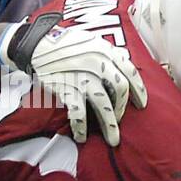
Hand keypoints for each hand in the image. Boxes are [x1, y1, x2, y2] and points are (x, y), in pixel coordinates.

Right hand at [2, 13, 147, 145]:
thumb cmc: (66, 43)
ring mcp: (83, 77)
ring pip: (103, 105)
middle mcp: (98, 64)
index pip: (130, 72)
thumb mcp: (92, 40)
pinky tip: (82, 137)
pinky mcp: (67, 88)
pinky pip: (78, 113)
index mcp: (106, 50)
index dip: (139, 90)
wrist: (38, 44)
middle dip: (123, 109)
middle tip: (121, 120)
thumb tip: (125, 61)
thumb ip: (109, 52)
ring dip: (110, 125)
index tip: (142, 104)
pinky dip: (81, 127)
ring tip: (113, 140)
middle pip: (120, 90)